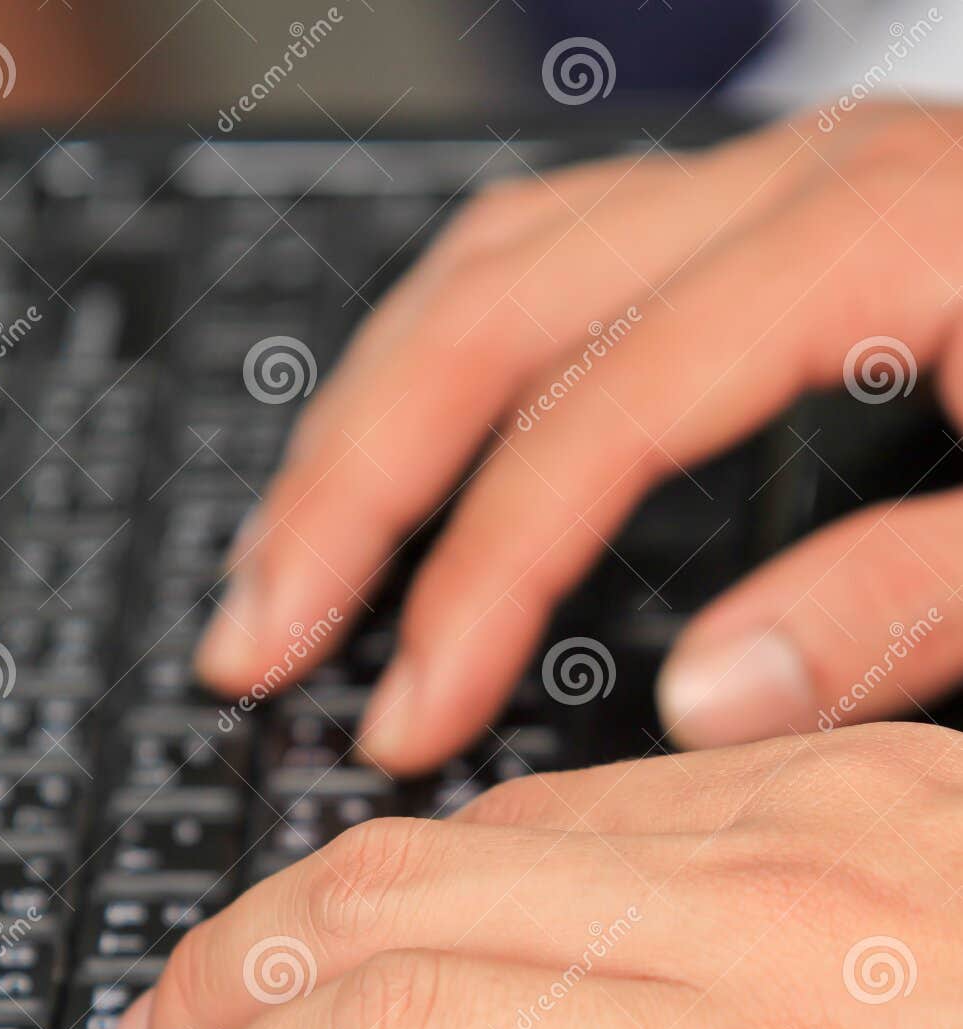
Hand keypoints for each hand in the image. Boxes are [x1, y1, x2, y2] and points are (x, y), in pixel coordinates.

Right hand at [195, 104, 962, 770]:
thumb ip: (916, 600)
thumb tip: (709, 692)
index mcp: (876, 244)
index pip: (597, 412)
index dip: (478, 574)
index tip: (404, 713)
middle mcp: (793, 189)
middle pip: (488, 305)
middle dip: (349, 487)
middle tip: (258, 643)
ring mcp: (765, 197)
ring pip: (491, 270)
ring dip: (365, 425)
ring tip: (287, 575)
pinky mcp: (757, 234)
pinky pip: (548, 276)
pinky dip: (447, 385)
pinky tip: (410, 479)